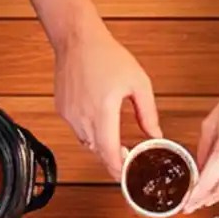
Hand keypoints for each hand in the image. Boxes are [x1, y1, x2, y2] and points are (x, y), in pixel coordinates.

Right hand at [54, 25, 160, 177]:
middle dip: (112, 159)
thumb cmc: (107, 56)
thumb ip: (148, 113)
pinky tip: (99, 120)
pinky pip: (77, 130)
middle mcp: (82, 116)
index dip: (118, 170)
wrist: (78, 39)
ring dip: (101, 145)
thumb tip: (156, 135)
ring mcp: (69, 115)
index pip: (109, 153)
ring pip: (87, 143)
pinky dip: (90, 131)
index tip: (127, 177)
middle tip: (127, 160)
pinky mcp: (62, 110)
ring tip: (115, 141)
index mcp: (103, 110)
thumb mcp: (138, 83)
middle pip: (98, 152)